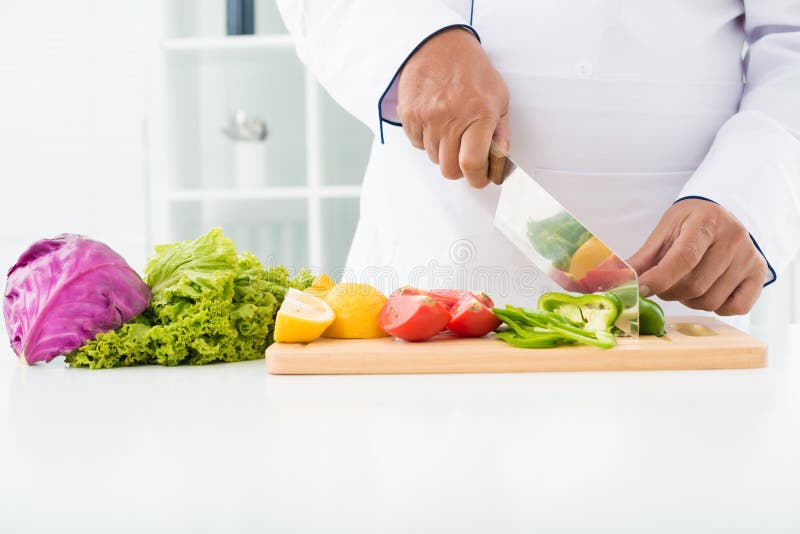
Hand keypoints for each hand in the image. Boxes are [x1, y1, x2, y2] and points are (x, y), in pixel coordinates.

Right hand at [397, 27, 509, 187]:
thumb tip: (500, 163)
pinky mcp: (409, 116)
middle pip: (450, 170)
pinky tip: (436, 121)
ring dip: (444, 152)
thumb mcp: (498, 98)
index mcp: (478, 115)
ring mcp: (427, 118)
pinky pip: (418, 144)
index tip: (481, 178)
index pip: (472, 164)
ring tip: (451, 128)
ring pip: (434, 158)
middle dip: (461, 169)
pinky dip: (427, 140)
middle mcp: (450, 118)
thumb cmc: (471, 70)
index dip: (478, 179)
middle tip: (467, 156)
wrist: (437, 44)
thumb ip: (501, 134)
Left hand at [627, 199, 767, 314]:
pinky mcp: (759, 274)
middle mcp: (734, 237)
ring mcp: (750, 257)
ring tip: (685, 283)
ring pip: (710, 300)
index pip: (684, 258)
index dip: (659, 279)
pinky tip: (707, 291)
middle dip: (669, 292)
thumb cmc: (687, 224)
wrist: (719, 216)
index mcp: (707, 221)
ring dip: (688, 300)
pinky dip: (715, 307)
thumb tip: (616, 282)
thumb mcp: (664, 232)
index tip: (640, 290)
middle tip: (663, 284)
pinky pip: (735, 308)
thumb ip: (642, 259)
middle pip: (695, 285)